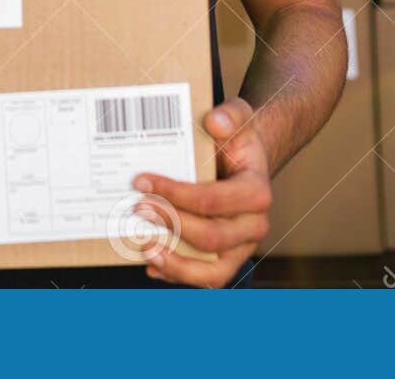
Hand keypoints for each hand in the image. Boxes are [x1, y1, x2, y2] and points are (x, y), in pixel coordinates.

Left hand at [132, 98, 271, 287]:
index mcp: (257, 192)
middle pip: (211, 237)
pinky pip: (207, 279)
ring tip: (146, 249)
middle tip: (137, 208)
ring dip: (176, 265)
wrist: (244, 161)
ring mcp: (242, 247)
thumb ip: (229, 115)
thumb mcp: (238, 117)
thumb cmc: (236, 139)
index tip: (143, 182)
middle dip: (171, 224)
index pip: (213, 200)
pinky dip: (178, 275)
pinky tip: (152, 265)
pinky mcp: (228, 259)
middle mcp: (254, 226)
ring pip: (214, 273)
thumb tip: (214, 121)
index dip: (175, 194)